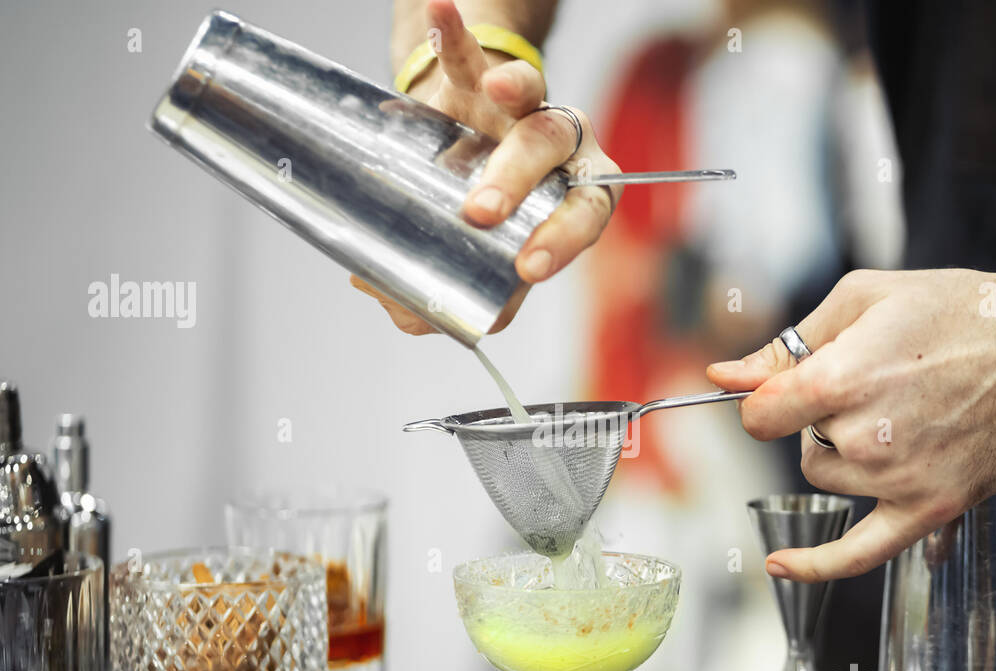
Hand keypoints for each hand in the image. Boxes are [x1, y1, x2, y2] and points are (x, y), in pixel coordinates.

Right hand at [355, 0, 620, 334]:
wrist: (457, 148)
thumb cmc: (480, 215)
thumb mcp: (482, 253)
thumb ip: (458, 289)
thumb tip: (411, 315)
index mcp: (573, 197)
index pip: (584, 216)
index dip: (562, 242)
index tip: (527, 268)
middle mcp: (560, 150)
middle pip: (550, 153)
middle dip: (517, 181)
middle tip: (479, 212)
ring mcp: (520, 108)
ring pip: (529, 99)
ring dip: (513, 93)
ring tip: (495, 93)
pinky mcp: (478, 74)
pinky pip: (471, 49)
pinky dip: (455, 30)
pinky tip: (439, 9)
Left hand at [707, 267, 995, 581]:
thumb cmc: (960, 309)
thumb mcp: (863, 299)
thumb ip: (786, 345)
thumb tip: (722, 376)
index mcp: (843, 380)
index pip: (760, 416)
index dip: (767, 401)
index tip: (786, 392)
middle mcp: (866, 438)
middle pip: (802, 446)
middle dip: (824, 416)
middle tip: (885, 380)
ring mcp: (899, 481)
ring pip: (829, 478)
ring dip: (846, 453)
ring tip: (904, 412)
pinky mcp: (931, 509)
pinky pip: (858, 554)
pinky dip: (817, 564)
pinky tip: (780, 564)